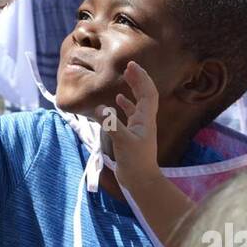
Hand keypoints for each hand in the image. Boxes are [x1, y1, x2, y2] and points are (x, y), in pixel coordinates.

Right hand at [97, 60, 158, 193]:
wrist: (141, 180)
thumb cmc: (134, 161)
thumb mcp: (122, 141)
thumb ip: (111, 124)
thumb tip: (99, 108)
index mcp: (145, 119)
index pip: (147, 93)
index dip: (141, 78)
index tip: (131, 66)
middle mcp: (145, 120)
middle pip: (145, 95)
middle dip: (139, 80)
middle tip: (129, 67)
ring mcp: (140, 128)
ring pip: (139, 103)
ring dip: (133, 90)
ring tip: (125, 78)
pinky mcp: (133, 135)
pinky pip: (131, 115)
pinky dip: (125, 105)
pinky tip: (117, 101)